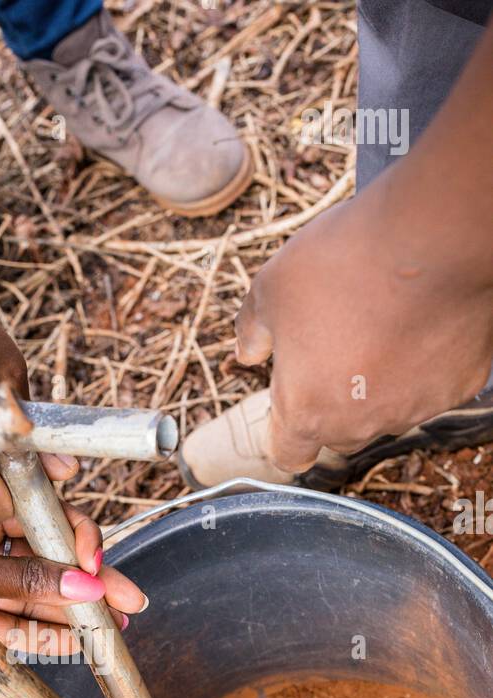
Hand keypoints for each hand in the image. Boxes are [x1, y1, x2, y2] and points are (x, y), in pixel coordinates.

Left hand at [0, 495, 146, 655]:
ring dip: (77, 614)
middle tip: (132, 602)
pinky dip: (44, 635)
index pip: (44, 519)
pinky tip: (76, 643)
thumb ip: (25, 582)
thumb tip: (86, 587)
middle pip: (49, 562)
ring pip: (36, 596)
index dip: (77, 541)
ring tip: (116, 629)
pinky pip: (13, 625)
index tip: (99, 562)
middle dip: (93, 584)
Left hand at [235, 176, 492, 473]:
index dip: (285, 431)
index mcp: (307, 411)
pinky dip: (422, 366)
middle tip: (335, 348)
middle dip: (331, 403)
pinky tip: (418, 323)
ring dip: (378, 386)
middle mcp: (361, 425)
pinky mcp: (457, 387)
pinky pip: (431, 386)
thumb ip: (252, 331)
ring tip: (379, 327)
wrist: (431, 237)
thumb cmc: (342, 263)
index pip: (289, 454)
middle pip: (339, 434)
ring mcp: (413, 409)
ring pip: (387, 412)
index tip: (289, 401)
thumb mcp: (271, 287)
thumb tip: (247, 352)